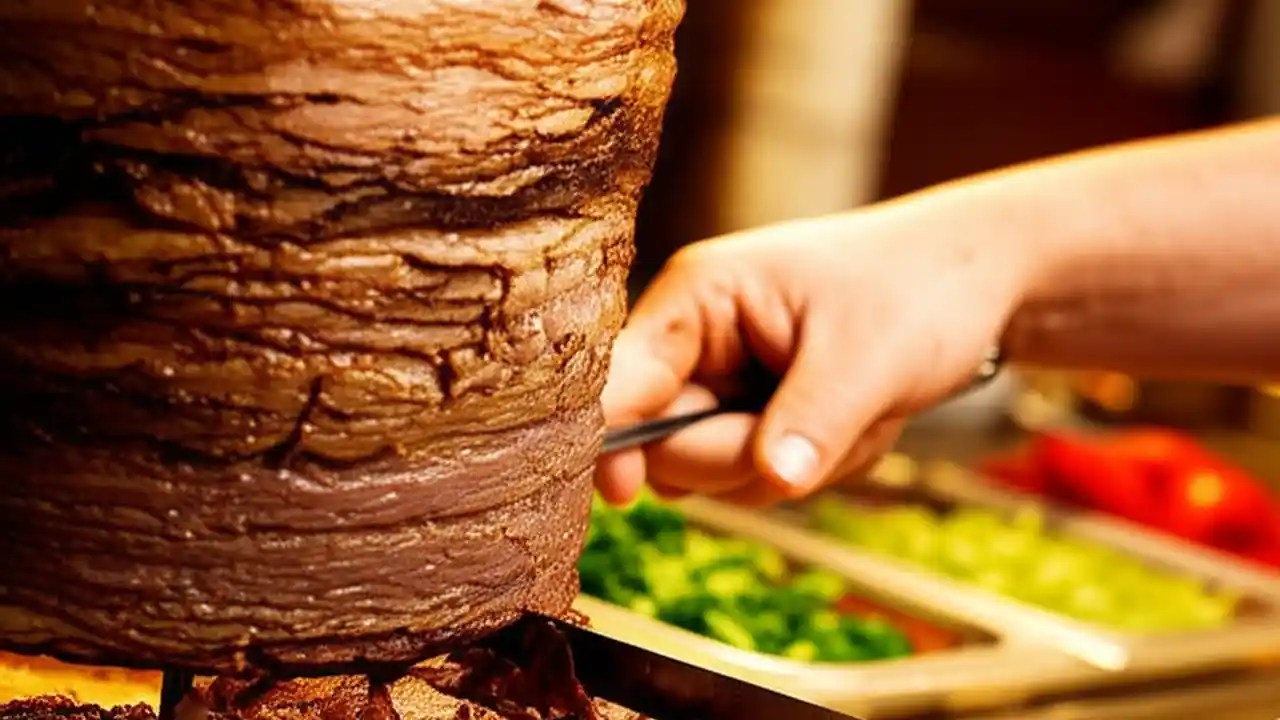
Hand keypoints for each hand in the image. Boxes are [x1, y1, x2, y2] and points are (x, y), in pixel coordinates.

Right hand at [597, 205, 1030, 505]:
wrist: (976, 286)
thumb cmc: (920, 289)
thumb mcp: (870, 357)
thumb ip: (814, 420)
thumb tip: (774, 479)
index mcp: (701, 296)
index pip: (621, 378)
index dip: (614, 438)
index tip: (620, 492)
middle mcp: (697, 338)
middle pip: (666, 443)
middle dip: (741, 456)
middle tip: (821, 428)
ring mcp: (724, 379)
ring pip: (712, 471)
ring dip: (784, 465)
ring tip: (849, 411)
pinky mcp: (750, 412)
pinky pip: (752, 476)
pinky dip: (806, 467)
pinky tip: (848, 424)